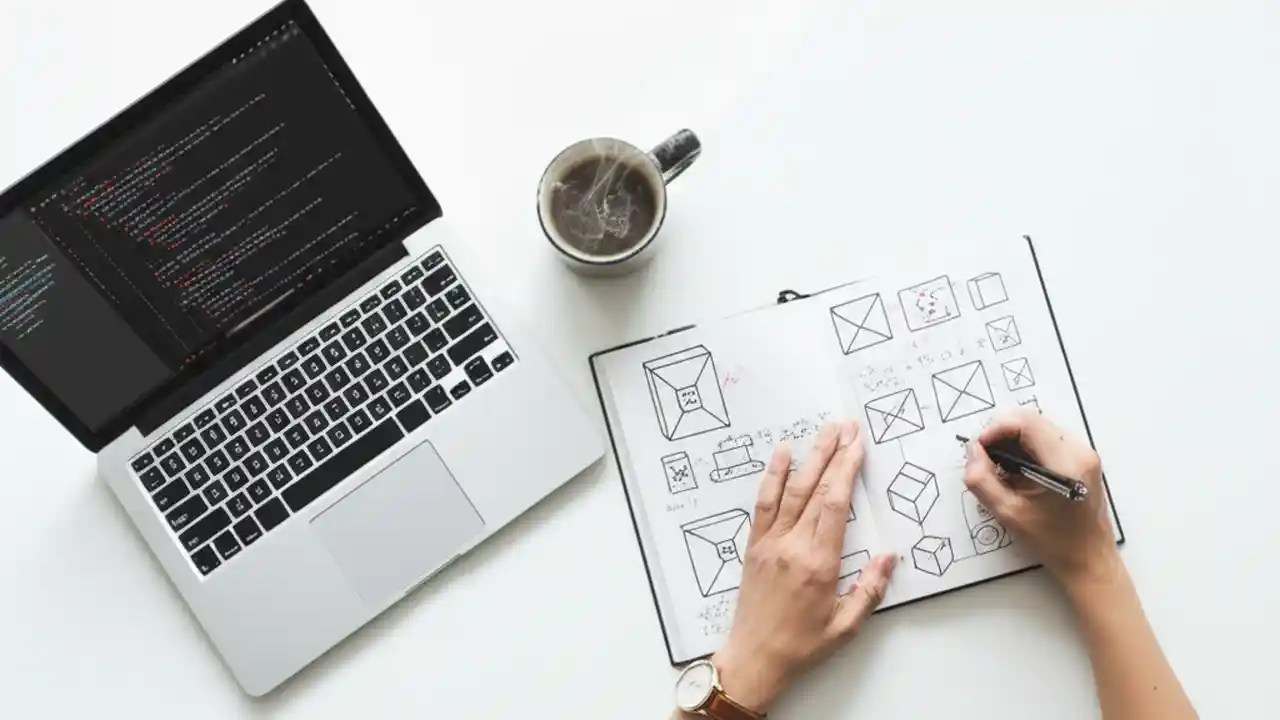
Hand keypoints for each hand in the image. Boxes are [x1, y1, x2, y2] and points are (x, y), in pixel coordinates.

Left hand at [711, 421, 896, 712]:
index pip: (836, 504)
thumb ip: (870, 589)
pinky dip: (773, 477)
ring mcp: (770, 542)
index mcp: (819, 563)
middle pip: (816, 489)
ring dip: (809, 457)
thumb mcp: (846, 625)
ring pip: (791, 491)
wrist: (754, 658)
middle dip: (834, 453)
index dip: (847, 470)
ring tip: (823, 431)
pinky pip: (764, 504)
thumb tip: (889, 556)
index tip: (858, 445)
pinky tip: (783, 454)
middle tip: (847, 425)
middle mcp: (792, 545)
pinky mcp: (755, 546)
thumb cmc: (801, 645)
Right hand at [962, 410, 1118, 592]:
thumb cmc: (1055, 542)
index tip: (979, 448)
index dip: (995, 429)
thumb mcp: (1009, 513)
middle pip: (1031, 421)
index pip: (1025, 422)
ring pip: (1038, 428)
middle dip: (1002, 435)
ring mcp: (1083, 454)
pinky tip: (1018, 473)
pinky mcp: (1081, 460)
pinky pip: (1047, 440)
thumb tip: (972, 452)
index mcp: (1065, 463)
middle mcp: (1079, 451)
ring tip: (1001, 470)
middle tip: (985, 459)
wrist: (1089, 560)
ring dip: (1013, 442)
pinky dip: (1026, 449)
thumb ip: (982, 479)